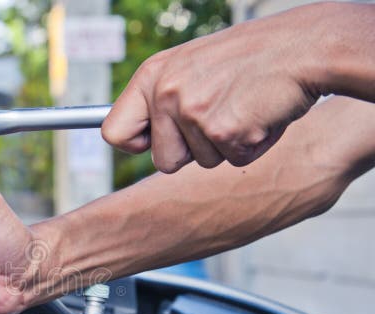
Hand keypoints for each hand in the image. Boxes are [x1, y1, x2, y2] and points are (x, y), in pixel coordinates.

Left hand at [102, 3, 328, 172]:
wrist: (305, 46)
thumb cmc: (251, 59)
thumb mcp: (192, 67)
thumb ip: (162, 99)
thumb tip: (126, 138)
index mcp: (154, 75)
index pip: (114, 132)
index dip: (137, 144)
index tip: (153, 142)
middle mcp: (166, 93)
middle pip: (163, 161)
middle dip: (193, 151)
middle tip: (221, 114)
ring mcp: (193, 112)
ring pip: (200, 163)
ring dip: (225, 146)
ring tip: (243, 107)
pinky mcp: (223, 130)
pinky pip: (232, 161)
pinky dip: (251, 146)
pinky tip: (260, 115)